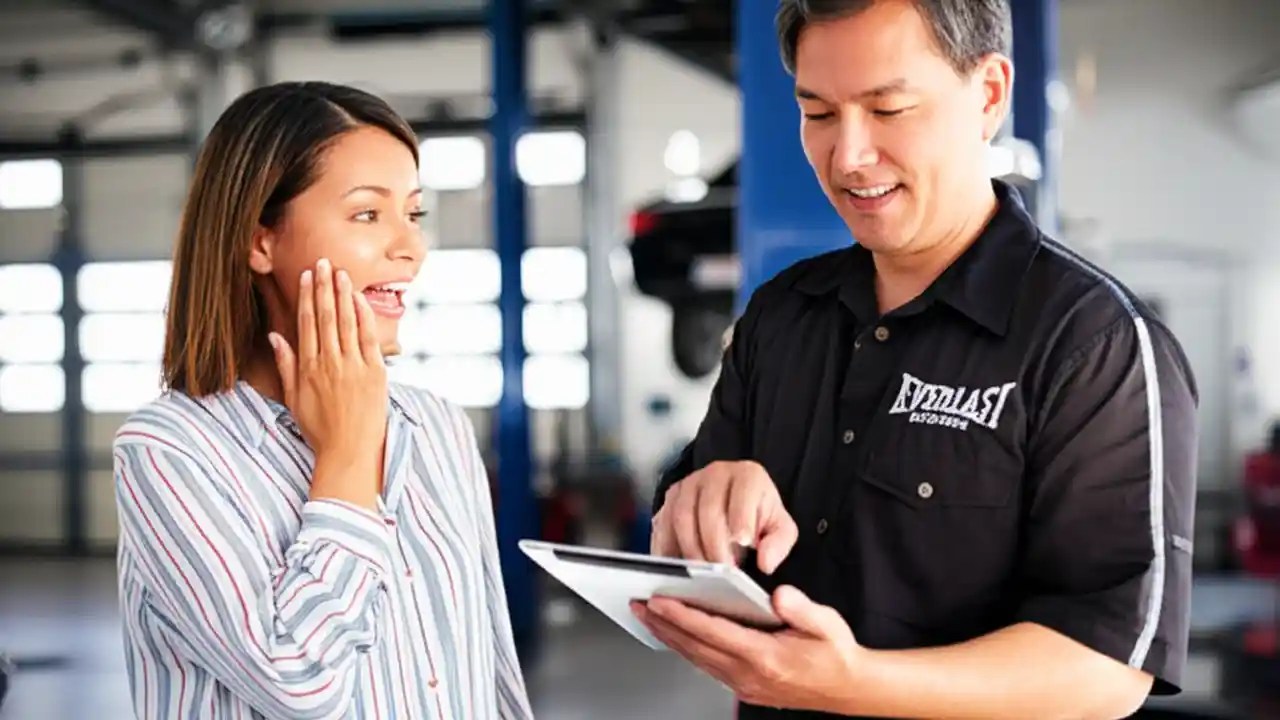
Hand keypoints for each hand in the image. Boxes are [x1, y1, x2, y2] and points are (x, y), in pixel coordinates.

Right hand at [268, 258, 386, 470]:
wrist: (349, 451)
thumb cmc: (320, 428)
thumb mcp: (294, 398)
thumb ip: (286, 365)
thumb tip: (275, 337)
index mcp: (308, 367)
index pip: (306, 323)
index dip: (306, 297)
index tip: (306, 276)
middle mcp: (329, 362)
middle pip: (325, 316)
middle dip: (323, 287)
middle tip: (322, 262)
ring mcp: (353, 366)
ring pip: (346, 322)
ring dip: (342, 294)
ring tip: (340, 272)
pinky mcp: (375, 372)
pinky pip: (368, 337)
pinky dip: (363, 316)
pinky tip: (359, 298)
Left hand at [633, 586, 866, 713]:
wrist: (848, 688)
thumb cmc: (835, 654)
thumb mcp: (826, 624)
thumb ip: (801, 608)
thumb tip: (778, 595)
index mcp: (766, 657)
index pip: (713, 633)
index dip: (683, 616)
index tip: (660, 601)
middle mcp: (749, 674)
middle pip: (695, 647)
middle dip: (663, 625)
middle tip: (638, 606)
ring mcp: (744, 684)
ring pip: (697, 659)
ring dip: (670, 637)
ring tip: (648, 617)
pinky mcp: (744, 687)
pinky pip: (707, 666)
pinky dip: (687, 649)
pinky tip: (676, 636)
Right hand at [651, 460, 797, 574]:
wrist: (735, 505)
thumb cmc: (758, 516)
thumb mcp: (780, 528)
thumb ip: (779, 543)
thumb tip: (766, 563)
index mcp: (747, 476)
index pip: (742, 495)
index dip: (741, 518)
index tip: (742, 541)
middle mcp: (715, 474)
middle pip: (708, 509)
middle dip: (714, 543)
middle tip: (723, 569)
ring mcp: (688, 485)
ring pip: (682, 516)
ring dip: (691, 548)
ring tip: (704, 573)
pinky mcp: (670, 500)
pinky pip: (663, 524)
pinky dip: (669, 547)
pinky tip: (679, 567)